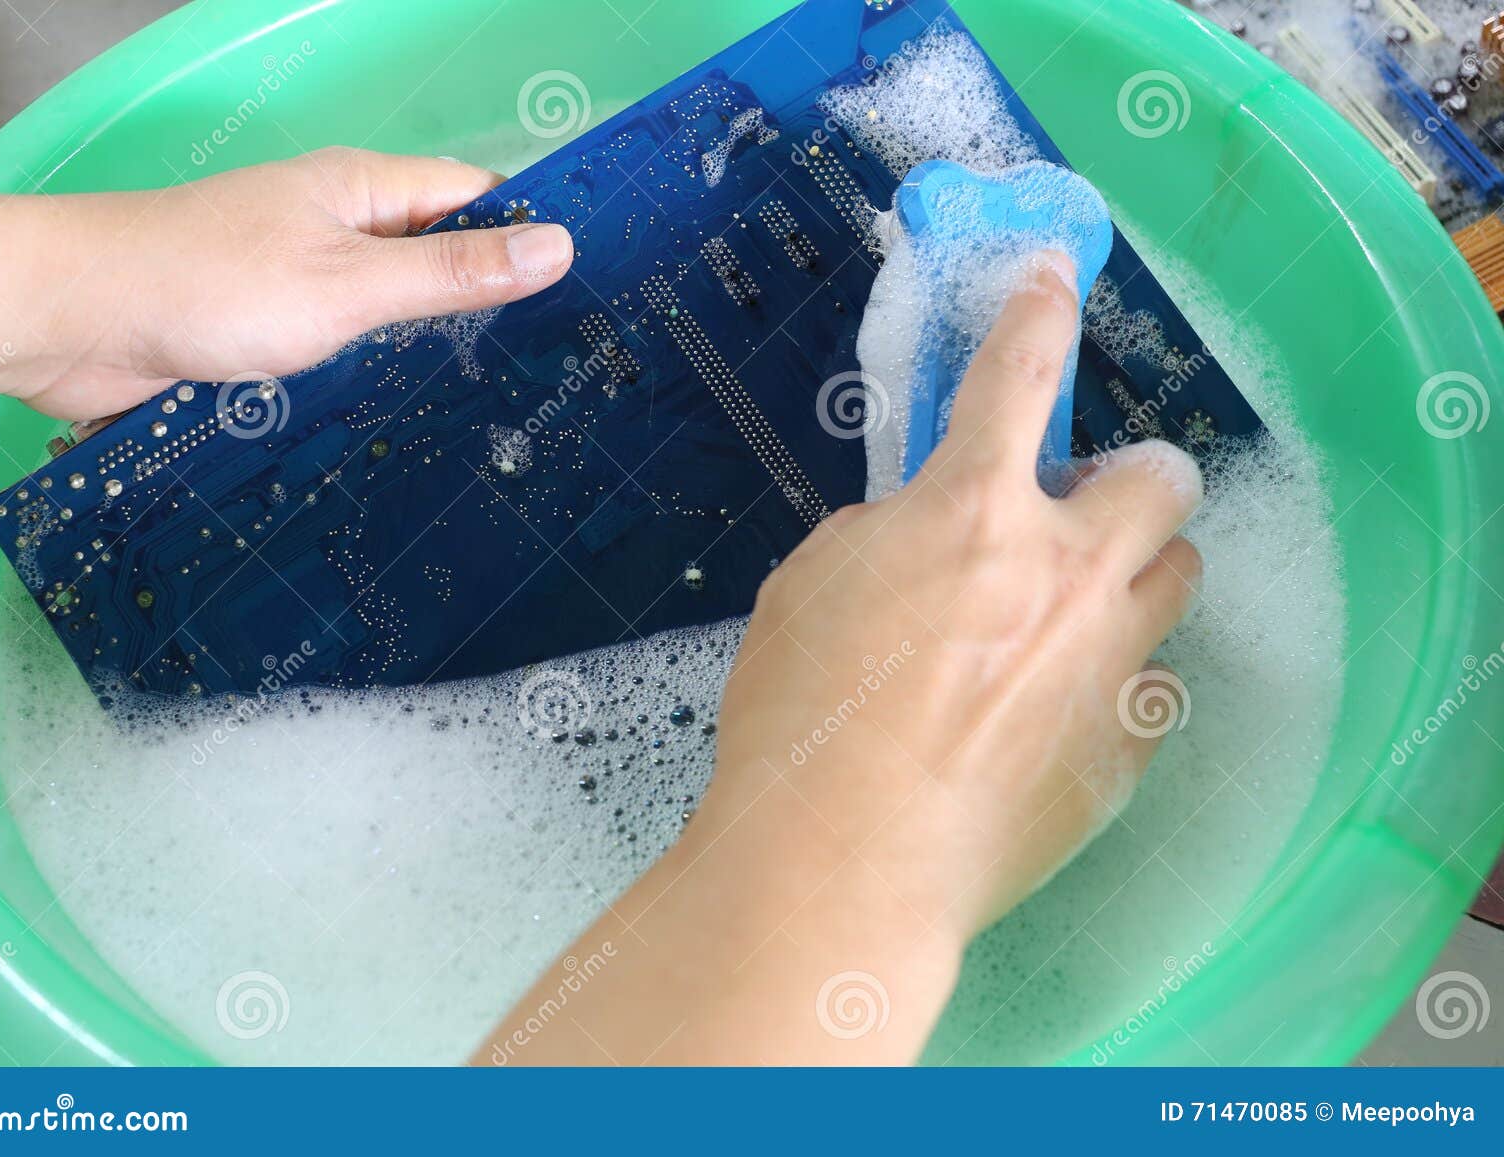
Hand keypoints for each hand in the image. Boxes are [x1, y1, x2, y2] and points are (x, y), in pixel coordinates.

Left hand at [0, 147, 573, 419]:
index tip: (596, 296)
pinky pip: (348, 349)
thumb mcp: (350, 284)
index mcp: (363, 189)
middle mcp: (337, 225)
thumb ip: (450, 274)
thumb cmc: (208, 286)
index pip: (477, 200)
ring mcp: (302, 278)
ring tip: (511, 408)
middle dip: (493, 304)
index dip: (534, 238)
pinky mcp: (270, 331)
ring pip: (394, 311)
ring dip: (436, 350)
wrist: (71, 322)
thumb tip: (559, 248)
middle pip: (440, 257)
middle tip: (565, 372)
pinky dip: (381, 378)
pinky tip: (416, 423)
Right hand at [713, 251, 1203, 938]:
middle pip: (1166, 479)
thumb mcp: (814, 584)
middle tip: (1084, 510)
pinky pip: (1152, 688)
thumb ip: (889, 533)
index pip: (1019, 373)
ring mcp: (1111, 664)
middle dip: (1136, 477)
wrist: (843, 860)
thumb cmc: (801, 718)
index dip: (1040, 310)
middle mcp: (1068, 572)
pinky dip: (1114, 683)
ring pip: (1179, 577)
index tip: (1054, 276)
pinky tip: (1054, 718)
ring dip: (1134, 576)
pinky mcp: (1126, 748)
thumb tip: (928, 530)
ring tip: (1072, 618)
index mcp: (974, 513)